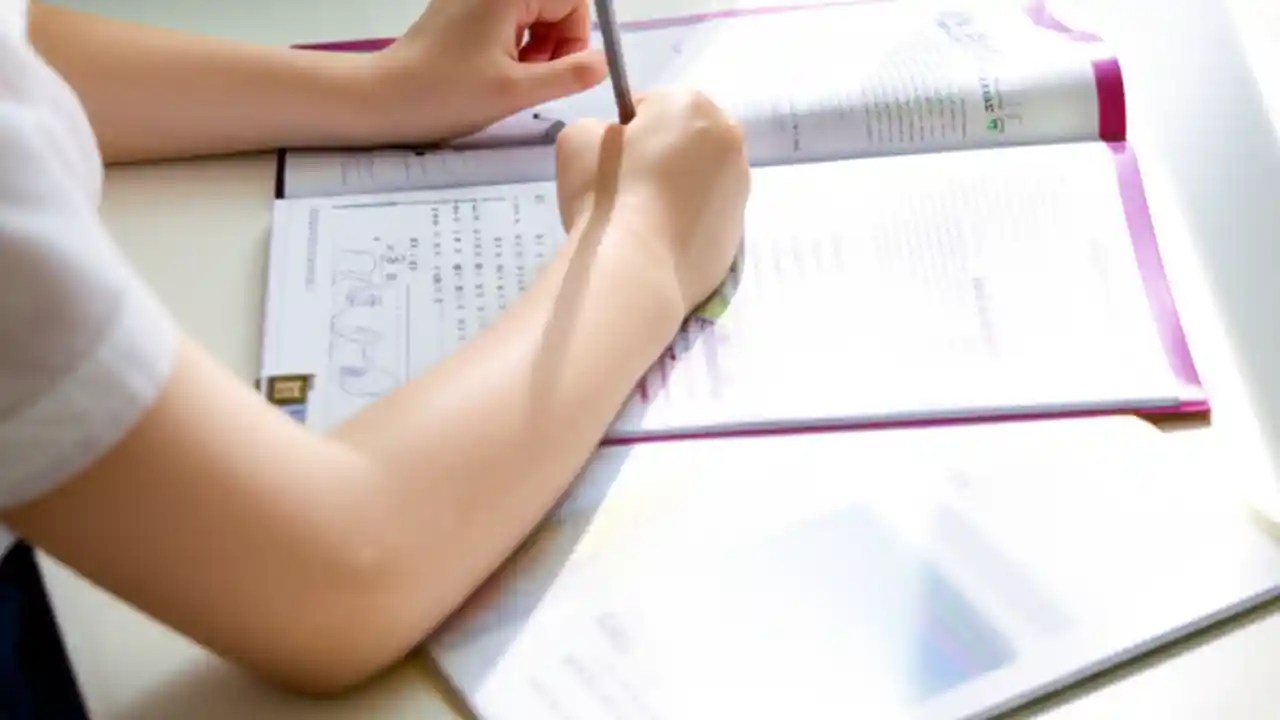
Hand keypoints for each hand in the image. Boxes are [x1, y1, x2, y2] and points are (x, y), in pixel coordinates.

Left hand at [363, 0, 607, 142]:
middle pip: (553, 2)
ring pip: (532, 13)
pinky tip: (497, 74)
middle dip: (556, 42)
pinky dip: (514, 46)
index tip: (559, 70)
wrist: (383, 98)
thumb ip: (569, 75)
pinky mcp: (460, 10)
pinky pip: (507, 19)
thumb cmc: (447, 93)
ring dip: (536, 48)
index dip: (575, 36)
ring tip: (514, 81)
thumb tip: (603, 63)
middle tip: (534, 79)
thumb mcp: (516, 91)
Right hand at [555, 89, 749, 314]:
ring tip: (644, 218)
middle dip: (661, 155)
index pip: (653, 105)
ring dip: (678, 188)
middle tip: (626, 187)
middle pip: (686, 139)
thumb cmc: (606, 193)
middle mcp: (728, 140)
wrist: (637, 269)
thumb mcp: (577, 138)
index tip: (610, 158)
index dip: (626, 130)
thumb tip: (614, 144)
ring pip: (701, 178)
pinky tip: (660, 241)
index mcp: (692, 104)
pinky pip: (708, 216)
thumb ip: (598, 128)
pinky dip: (689, 221)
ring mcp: (740, 189)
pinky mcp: (739, 232)